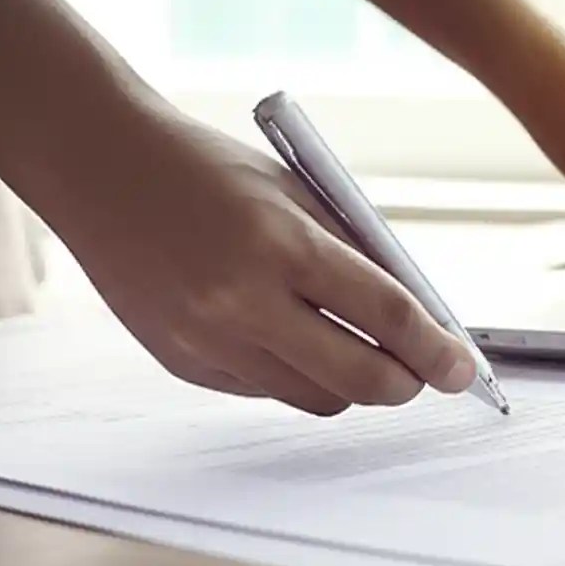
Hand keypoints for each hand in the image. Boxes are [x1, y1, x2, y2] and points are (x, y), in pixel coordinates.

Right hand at [43, 106, 476, 415]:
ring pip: (316, 398)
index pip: (387, 315)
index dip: (436, 349)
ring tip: (355, 346)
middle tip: (424, 371)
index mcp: (283, 244)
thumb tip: (417, 317)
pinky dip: (294, 373)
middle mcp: (243, 303)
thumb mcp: (298, 194)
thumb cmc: (209, 170)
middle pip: (359, 378)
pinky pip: (266, 391)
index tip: (463, 367)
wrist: (101, 168)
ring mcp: (208, 342)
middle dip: (406, 382)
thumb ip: (355, 256)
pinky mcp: (183, 364)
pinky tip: (287, 336)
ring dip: (351, 382)